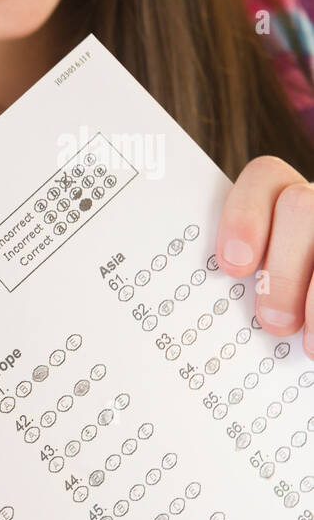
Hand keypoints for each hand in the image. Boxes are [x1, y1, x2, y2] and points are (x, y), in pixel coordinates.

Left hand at [216, 156, 313, 356]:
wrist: (311, 294)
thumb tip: (214, 305)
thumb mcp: (266, 277)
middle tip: (274, 322)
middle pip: (300, 206)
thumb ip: (250, 274)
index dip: (244, 216)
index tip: (233, 266)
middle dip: (284, 270)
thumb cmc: (285, 299)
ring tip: (309, 342)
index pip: (265, 177)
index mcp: (285, 196)